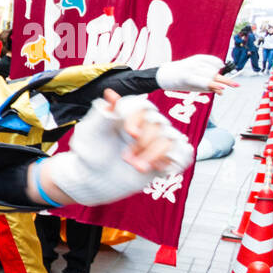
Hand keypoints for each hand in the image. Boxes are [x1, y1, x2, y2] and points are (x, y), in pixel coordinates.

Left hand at [40, 90, 192, 205]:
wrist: (94, 178)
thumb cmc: (90, 152)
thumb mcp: (91, 132)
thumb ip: (102, 114)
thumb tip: (110, 93)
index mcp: (129, 115)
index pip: (143, 106)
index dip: (140, 118)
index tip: (131, 133)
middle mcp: (146, 125)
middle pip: (158, 124)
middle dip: (142, 143)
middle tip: (125, 157)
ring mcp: (156, 141)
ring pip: (170, 139)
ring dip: (152, 155)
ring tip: (136, 166)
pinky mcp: (165, 157)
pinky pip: (182, 153)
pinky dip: (171, 161)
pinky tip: (155, 168)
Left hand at [156, 54, 236, 93]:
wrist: (169, 73)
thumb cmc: (182, 84)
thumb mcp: (192, 89)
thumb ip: (207, 89)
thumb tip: (222, 91)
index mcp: (188, 78)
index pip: (205, 83)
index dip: (215, 86)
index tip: (224, 89)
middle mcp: (192, 68)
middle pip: (213, 75)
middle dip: (224, 81)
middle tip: (235, 85)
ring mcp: (195, 61)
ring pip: (215, 68)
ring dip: (219, 74)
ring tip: (219, 80)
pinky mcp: (198, 57)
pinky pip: (213, 59)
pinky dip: (218, 63)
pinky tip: (221, 67)